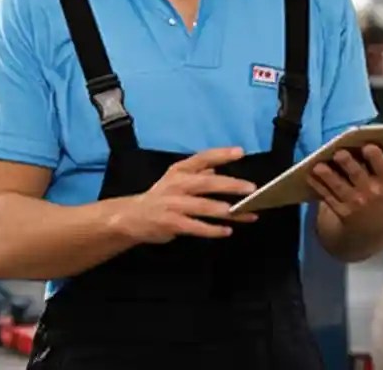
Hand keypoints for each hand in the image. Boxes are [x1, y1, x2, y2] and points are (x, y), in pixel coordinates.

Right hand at [115, 147, 259, 244]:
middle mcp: (177, 184)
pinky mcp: (172, 223)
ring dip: (226, 210)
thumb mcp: (176, 178)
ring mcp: (174, 204)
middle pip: (207, 183)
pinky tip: (227, 231)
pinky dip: (212, 230)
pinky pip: (196, 227)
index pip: (202, 158)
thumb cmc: (161, 196)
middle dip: (230, 185)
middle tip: (251, 189)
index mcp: (179, 170)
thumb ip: (197, 173)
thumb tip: (217, 167)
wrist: (132, 217)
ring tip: (246, 213)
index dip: (221, 154)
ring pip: (204, 206)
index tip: (240, 152)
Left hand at [307, 134, 382, 222]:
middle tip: (339, 152)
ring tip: (318, 165)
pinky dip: (317, 185)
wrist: (377, 228)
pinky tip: (309, 174)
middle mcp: (374, 192)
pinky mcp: (340, 210)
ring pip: (339, 186)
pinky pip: (326, 196)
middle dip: (348, 164)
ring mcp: (356, 203)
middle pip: (358, 175)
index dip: (375, 157)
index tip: (368, 146)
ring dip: (328, 176)